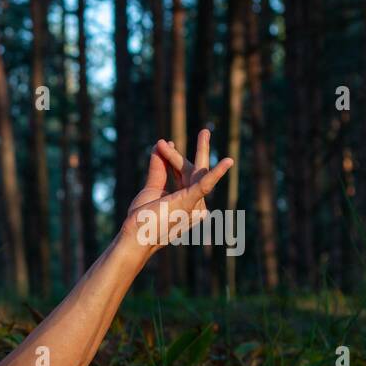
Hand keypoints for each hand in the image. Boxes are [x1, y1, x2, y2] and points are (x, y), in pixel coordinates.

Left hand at [120, 127, 233, 257]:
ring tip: (201, 131)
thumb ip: (158, 169)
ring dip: (177, 156)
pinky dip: (216, 173)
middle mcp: (195, 203)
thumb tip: (158, 146)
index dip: (173, 157)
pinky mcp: (191, 202)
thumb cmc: (142, 218)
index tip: (163, 143)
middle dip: (200, 150)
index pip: (184, 174)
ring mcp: (195, 204)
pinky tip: (228, 161)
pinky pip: (205, 185)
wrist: (136, 235)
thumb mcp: (151, 188)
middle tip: (205, 130)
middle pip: (194, 172)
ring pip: (191, 173)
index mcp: (186, 200)